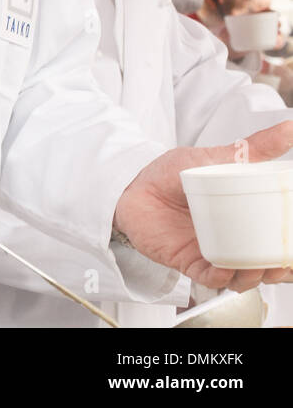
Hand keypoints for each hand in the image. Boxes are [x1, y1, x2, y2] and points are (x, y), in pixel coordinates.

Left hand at [113, 121, 292, 290]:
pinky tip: (227, 270)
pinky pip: (209, 277)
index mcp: (243, 218)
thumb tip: (290, 129)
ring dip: (253, 277)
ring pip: (240, 276)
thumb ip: (254, 147)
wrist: (131, 184)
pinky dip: (221, 278)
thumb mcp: (216, 157)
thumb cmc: (172, 173)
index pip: (275, 240)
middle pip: (264, 264)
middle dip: (277, 270)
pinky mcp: (189, 260)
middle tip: (281, 264)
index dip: (289, 253)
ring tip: (256, 267)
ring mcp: (210, 250)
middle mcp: (230, 238)